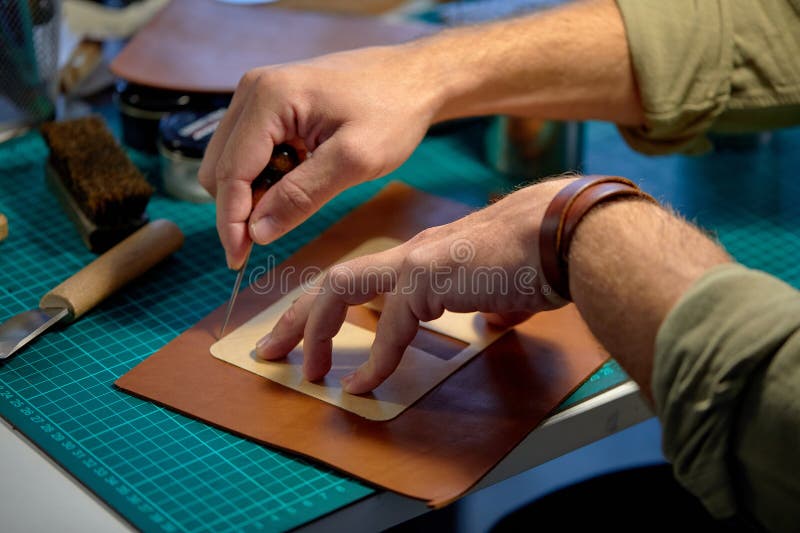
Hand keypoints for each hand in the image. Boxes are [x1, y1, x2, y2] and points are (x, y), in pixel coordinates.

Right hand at [198, 46, 440, 268]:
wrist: (413, 77)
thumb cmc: (393, 111)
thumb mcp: (354, 160)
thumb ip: (302, 196)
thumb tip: (257, 232)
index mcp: (268, 97)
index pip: (229, 172)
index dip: (231, 222)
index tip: (238, 261)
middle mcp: (252, 90)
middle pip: (220, 168)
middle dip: (241, 207)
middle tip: (280, 227)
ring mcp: (258, 94)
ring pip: (231, 162)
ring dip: (255, 191)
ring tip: (303, 193)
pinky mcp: (269, 104)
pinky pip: (250, 151)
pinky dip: (267, 175)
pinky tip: (303, 176)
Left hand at [255, 178, 574, 393]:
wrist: (566, 232)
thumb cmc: (541, 254)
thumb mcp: (504, 287)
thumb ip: (488, 304)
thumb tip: (489, 320)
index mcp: (425, 257)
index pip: (360, 280)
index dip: (326, 307)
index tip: (308, 336)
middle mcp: (411, 256)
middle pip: (332, 281)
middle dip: (296, 317)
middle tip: (272, 350)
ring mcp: (416, 262)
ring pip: (340, 290)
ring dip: (316, 331)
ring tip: (307, 371)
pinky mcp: (430, 278)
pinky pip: (391, 326)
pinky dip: (375, 360)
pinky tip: (366, 385)